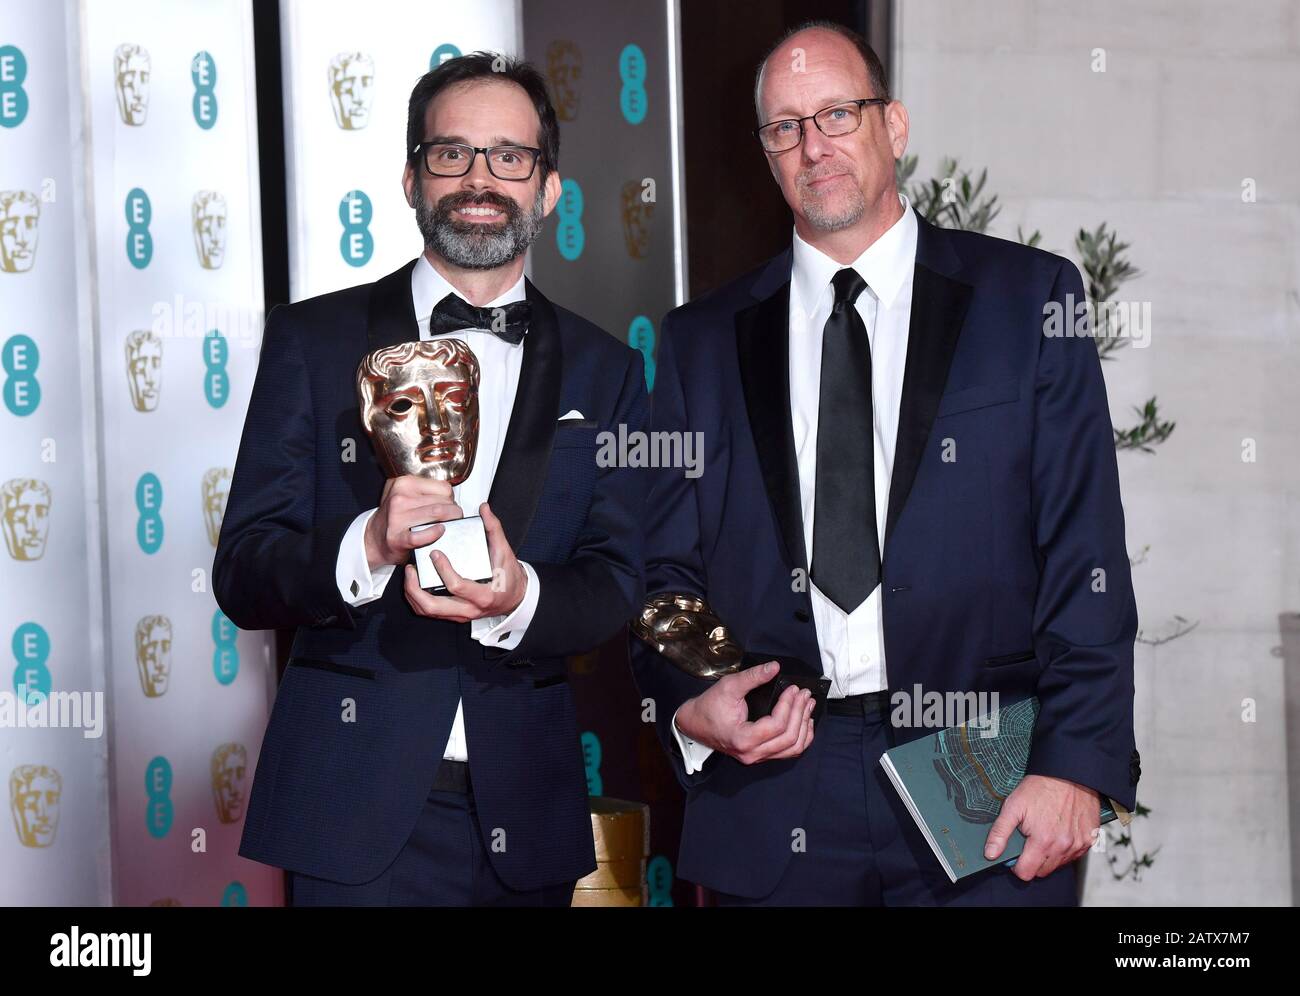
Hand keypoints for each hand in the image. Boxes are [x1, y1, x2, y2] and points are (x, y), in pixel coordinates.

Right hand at [364, 475, 462, 569]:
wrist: (374, 539)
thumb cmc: (394, 517)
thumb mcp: (403, 493)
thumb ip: (424, 489)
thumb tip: (450, 494)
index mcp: (403, 484)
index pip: (443, 487)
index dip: (451, 498)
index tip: (448, 505)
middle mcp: (399, 498)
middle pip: (444, 501)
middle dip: (453, 511)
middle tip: (452, 517)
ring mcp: (398, 518)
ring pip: (439, 514)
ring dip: (450, 522)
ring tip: (448, 524)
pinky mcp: (398, 538)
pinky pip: (424, 535)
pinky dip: (436, 533)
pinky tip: (438, 532)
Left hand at [401, 502, 526, 623]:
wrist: (515, 597)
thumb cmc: (510, 577)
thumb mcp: (504, 552)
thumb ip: (494, 528)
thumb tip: (484, 509)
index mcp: (483, 594)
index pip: (457, 586)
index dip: (443, 569)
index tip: (435, 554)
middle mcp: (469, 608)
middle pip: (433, 606)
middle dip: (415, 588)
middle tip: (412, 569)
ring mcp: (460, 614)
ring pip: (428, 611)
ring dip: (413, 594)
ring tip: (410, 576)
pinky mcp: (454, 615)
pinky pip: (430, 612)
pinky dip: (418, 599)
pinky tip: (415, 585)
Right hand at [676, 662, 814, 764]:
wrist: (696, 723)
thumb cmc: (709, 706)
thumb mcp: (729, 686)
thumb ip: (753, 677)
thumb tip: (775, 667)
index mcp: (743, 738)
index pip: (776, 726)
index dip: (789, 705)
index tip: (794, 688)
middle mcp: (752, 753)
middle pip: (789, 738)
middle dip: (800, 713)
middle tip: (805, 694)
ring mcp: (758, 757)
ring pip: (792, 748)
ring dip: (804, 726)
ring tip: (808, 705)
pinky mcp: (761, 754)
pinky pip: (788, 752)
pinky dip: (801, 738)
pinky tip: (805, 722)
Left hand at [984, 774, 1100, 880]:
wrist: (1068, 773)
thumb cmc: (1040, 788)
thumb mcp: (1013, 806)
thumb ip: (1000, 833)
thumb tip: (990, 854)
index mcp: (1043, 841)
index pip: (1026, 873)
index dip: (1017, 866)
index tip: (1015, 855)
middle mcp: (1063, 847)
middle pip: (1042, 871)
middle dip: (1032, 861)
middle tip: (1029, 840)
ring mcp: (1078, 845)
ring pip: (1058, 865)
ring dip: (1049, 856)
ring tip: (1044, 833)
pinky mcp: (1089, 840)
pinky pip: (1073, 856)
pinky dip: (1064, 850)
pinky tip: (1059, 832)